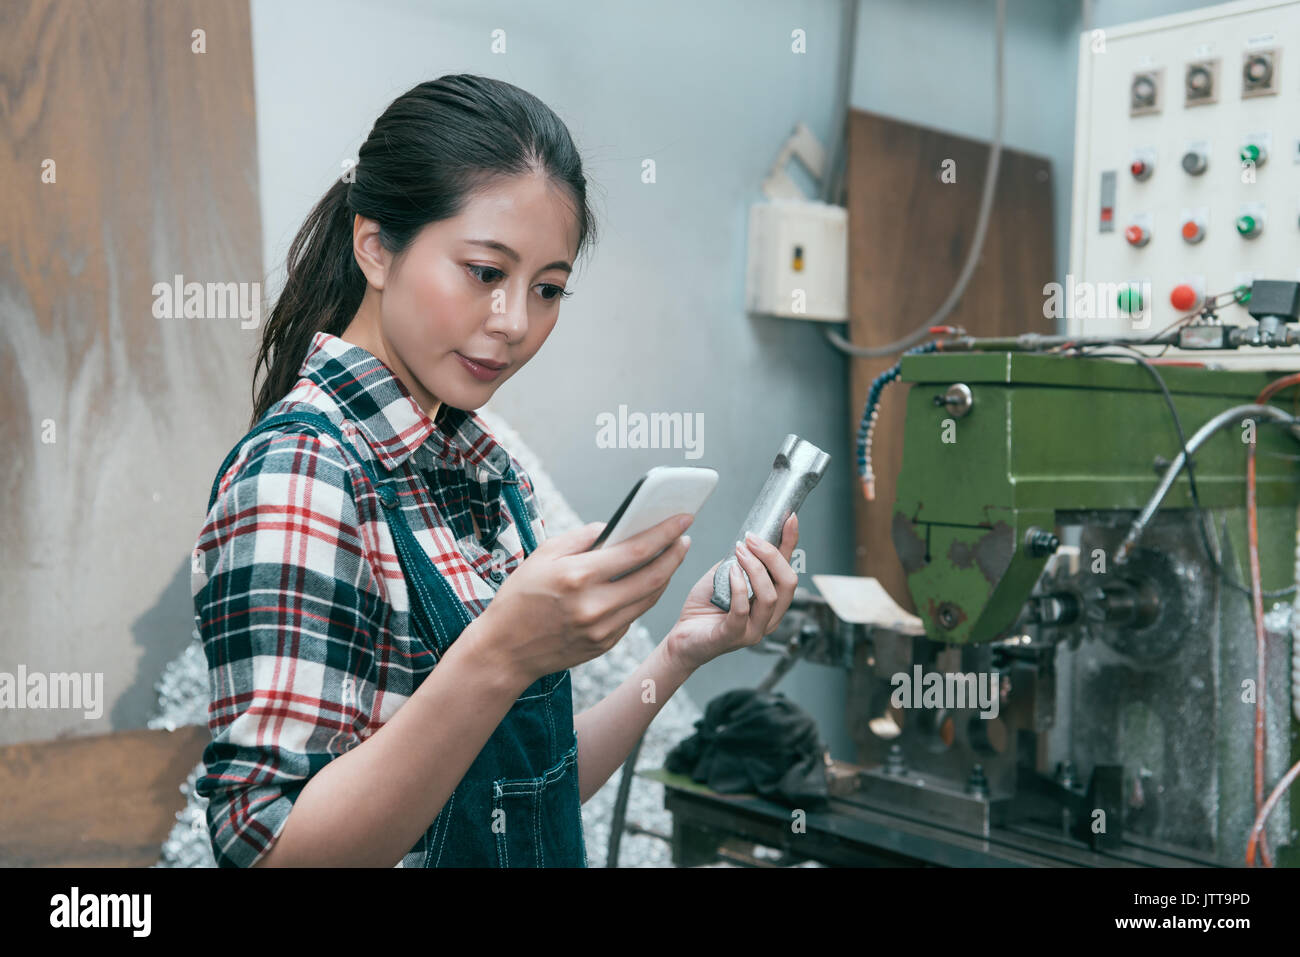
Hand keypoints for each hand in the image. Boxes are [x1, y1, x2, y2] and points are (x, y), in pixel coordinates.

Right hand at [473, 513, 694, 686]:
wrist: (504, 652)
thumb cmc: (519, 597)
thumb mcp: (542, 555)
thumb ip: (581, 538)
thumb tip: (615, 528)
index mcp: (577, 577)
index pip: (636, 551)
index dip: (665, 533)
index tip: (683, 519)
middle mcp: (594, 605)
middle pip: (653, 576)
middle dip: (675, 554)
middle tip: (684, 538)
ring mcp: (602, 629)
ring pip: (649, 598)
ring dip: (666, 575)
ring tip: (671, 556)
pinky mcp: (604, 645)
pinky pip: (633, 615)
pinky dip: (644, 595)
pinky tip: (647, 581)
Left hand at [666, 513, 798, 673]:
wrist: (683, 636)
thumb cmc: (704, 607)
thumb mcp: (725, 574)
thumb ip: (741, 561)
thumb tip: (750, 538)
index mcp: (771, 601)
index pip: (789, 569)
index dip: (791, 542)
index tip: (790, 518)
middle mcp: (769, 617)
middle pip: (788, 583)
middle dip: (771, 555)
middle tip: (750, 539)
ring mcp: (753, 630)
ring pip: (770, 596)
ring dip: (755, 568)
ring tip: (739, 552)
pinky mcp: (733, 637)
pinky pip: (742, 610)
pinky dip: (738, 587)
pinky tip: (731, 573)